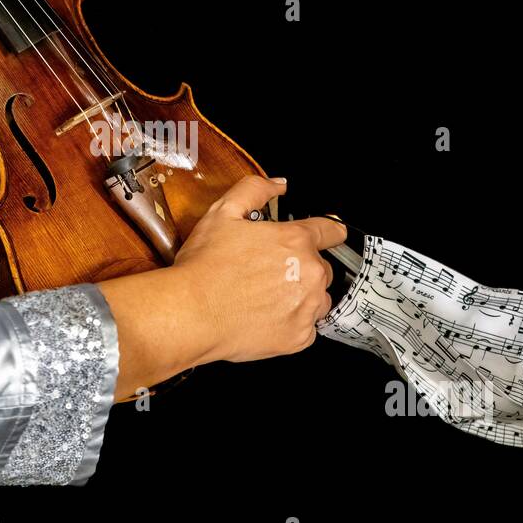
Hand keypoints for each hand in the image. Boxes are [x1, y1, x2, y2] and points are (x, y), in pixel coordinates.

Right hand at [98, 176, 346, 398]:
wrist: (191, 313)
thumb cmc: (205, 266)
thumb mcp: (223, 212)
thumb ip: (255, 190)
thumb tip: (278, 185)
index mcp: (295, 240)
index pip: (330, 231)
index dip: (330, 231)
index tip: (331, 235)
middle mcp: (309, 274)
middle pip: (322, 268)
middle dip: (303, 268)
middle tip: (270, 274)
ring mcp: (306, 308)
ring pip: (318, 300)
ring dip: (301, 297)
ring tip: (267, 299)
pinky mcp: (298, 338)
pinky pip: (307, 329)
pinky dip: (292, 325)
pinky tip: (266, 319)